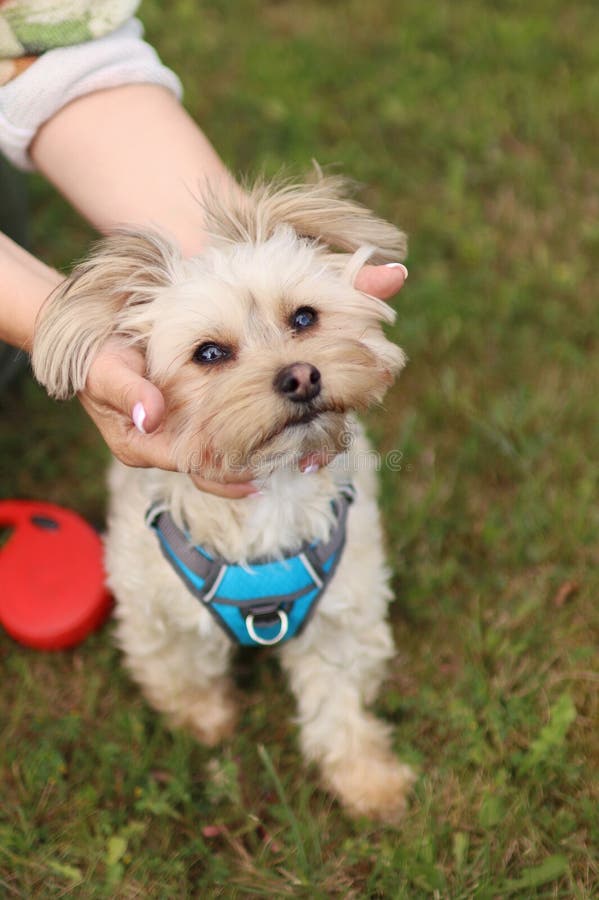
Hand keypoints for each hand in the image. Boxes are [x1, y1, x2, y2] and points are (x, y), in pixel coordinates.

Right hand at [81, 264, 406, 496]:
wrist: (100, 324)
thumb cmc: (97, 349)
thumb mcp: (104, 366)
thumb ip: (126, 390)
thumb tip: (151, 415)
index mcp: (146, 444)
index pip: (197, 470)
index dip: (231, 478)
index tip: (264, 479)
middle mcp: (173, 442)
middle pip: (224, 469)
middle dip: (264, 468)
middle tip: (307, 463)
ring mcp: (189, 427)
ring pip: (236, 450)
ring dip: (272, 450)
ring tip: (314, 450)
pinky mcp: (204, 408)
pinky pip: (239, 427)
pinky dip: (268, 425)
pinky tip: (300, 419)